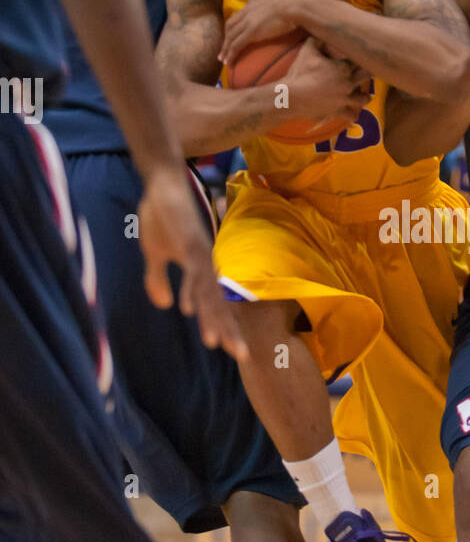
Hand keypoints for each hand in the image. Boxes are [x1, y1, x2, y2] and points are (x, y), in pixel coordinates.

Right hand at [137, 166, 248, 361]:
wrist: (162, 184)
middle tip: (241, 357)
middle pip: (219, 304)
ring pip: (208, 292)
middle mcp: (205, 264)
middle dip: (229, 330)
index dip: (226, 327)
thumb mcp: (155, 254)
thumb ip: (158, 280)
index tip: (235, 352)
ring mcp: (198, 253)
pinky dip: (192, 290)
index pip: (216, 304)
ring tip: (215, 343)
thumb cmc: (162, 217)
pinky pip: (192, 271)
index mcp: (201, 269)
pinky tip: (191, 308)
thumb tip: (164, 306)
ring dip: (212, 318)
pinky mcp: (188, 242)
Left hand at [219, 0, 313, 67]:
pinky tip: (229, 62)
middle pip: (231, 25)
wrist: (297, 3)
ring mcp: (248, 21)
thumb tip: (292, 1)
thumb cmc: (298, 1)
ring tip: (223, 59)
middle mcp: (249, 11)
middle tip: (224, 47)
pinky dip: (230, 54)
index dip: (236, 24)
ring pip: (230, 36)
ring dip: (225, 48)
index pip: (241, 13)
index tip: (235, 32)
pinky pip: (236, 45)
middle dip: (226, 37)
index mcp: (257, 2)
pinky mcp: (251, 32)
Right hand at [269, 36, 371, 130]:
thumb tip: (319, 33)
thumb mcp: (306, 52)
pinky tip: (352, 115)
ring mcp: (345, 98)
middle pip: (367, 76)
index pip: (360, 59)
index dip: (360, 56)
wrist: (292, 97)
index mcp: (343, 67)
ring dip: (364, 96)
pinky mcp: (339, 111)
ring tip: (363, 96)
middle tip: (365, 72)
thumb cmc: (299, 73)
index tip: (360, 55)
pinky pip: (351, 115)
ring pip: (364, 98)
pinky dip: (352, 115)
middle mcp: (348, 83)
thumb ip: (315, 41)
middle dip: (366, 73)